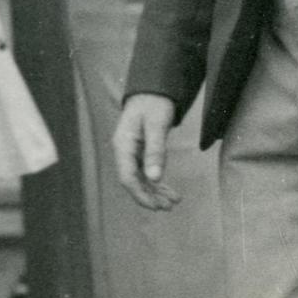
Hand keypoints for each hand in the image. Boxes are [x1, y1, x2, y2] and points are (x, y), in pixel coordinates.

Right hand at [112, 93, 179, 210]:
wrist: (153, 91)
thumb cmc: (154, 104)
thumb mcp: (157, 125)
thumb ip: (155, 151)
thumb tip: (155, 178)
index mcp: (123, 145)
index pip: (127, 177)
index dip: (140, 194)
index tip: (156, 206)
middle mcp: (124, 151)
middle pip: (134, 181)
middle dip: (150, 196)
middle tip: (169, 207)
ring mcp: (131, 153)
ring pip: (141, 179)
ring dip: (156, 192)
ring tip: (173, 202)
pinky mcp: (140, 152)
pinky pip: (146, 172)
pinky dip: (158, 183)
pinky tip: (169, 192)